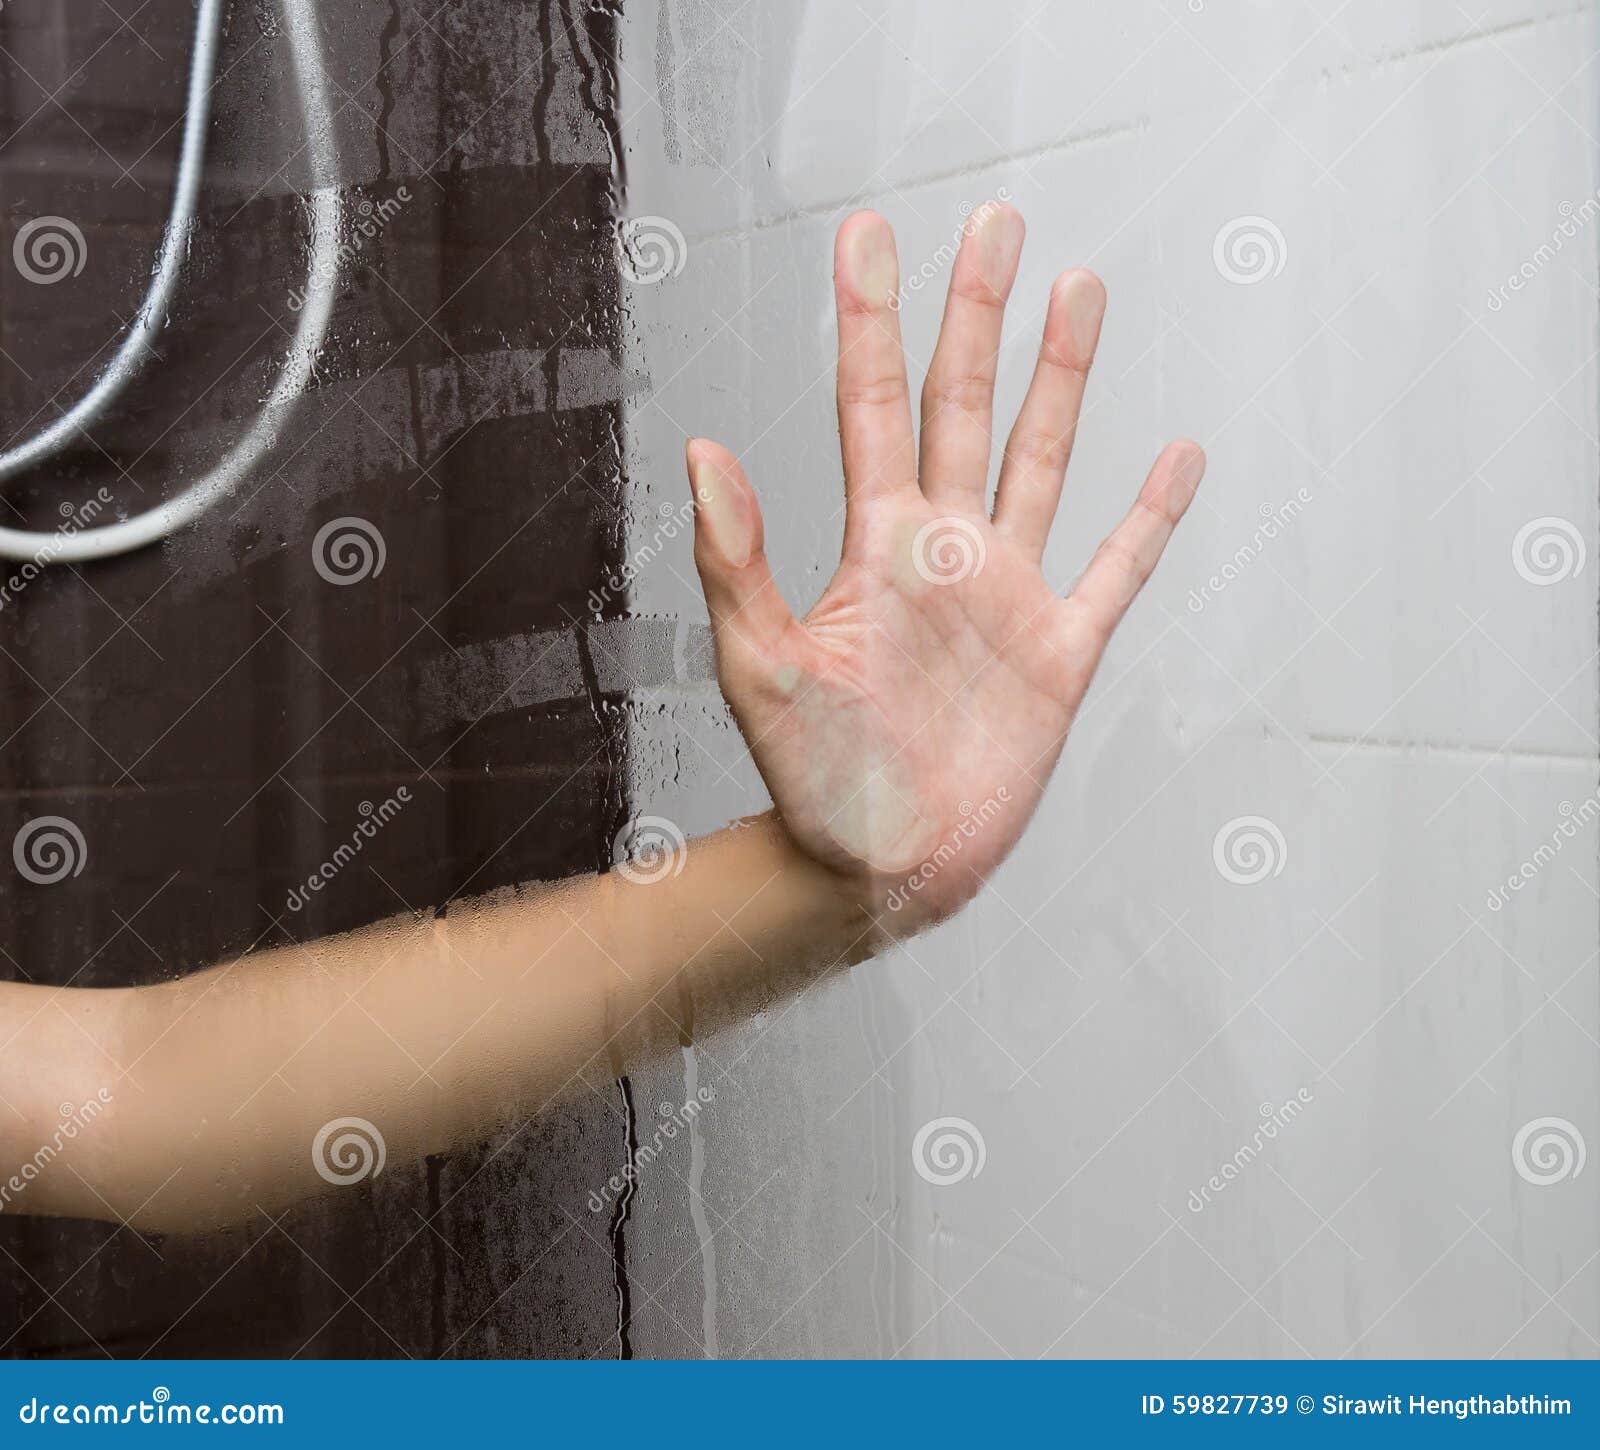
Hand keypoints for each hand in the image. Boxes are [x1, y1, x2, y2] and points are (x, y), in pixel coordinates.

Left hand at [687, 204, 1203, 931]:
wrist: (881, 865)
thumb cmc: (813, 778)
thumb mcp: (761, 668)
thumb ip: (739, 561)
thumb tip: (703, 450)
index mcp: (874, 547)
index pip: (872, 407)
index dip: (869, 320)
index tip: (867, 235)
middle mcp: (943, 552)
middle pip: (965, 407)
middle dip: (978, 313)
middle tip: (997, 222)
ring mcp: (1007, 596)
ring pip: (1040, 462)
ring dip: (1061, 380)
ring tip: (1081, 291)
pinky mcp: (1061, 653)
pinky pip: (1115, 570)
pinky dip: (1150, 518)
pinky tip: (1176, 457)